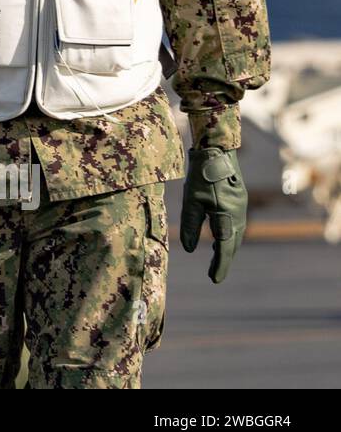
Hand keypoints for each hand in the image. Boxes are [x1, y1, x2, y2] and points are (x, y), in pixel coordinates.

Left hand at [180, 147, 246, 283]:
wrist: (217, 151)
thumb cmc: (201, 175)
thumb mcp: (191, 201)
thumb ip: (191, 225)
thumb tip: (191, 250)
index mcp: (227, 216)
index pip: (224, 247)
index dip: (219, 265)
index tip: (214, 280)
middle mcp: (238, 214)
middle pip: (232, 244)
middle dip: (223, 260)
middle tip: (214, 276)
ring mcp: (241, 207)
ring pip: (235, 235)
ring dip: (227, 249)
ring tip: (216, 262)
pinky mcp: (238, 201)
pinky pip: (235, 225)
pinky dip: (229, 236)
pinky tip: (221, 239)